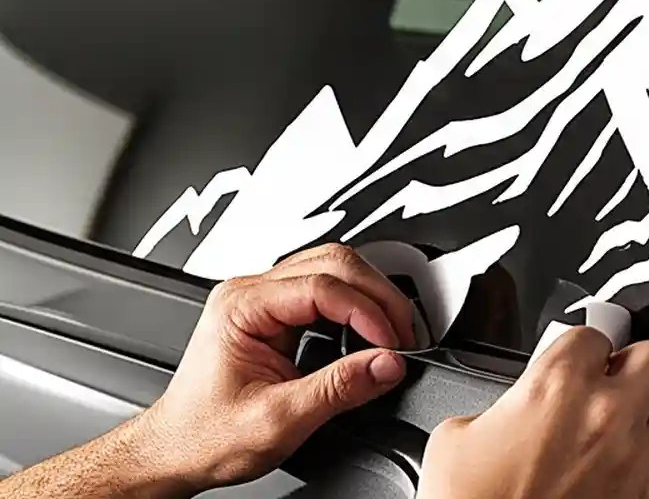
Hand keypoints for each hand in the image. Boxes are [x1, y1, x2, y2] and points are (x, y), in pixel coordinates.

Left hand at [139, 244, 417, 491]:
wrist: (176, 452)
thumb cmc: (206, 436)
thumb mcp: (278, 421)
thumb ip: (338, 389)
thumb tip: (387, 364)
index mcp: (240, 308)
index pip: (321, 287)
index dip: (367, 312)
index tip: (393, 343)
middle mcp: (249, 293)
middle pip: (333, 263)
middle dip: (379, 296)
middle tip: (405, 335)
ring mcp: (262, 300)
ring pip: (334, 268)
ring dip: (372, 297)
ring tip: (394, 333)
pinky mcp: (276, 313)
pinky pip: (327, 289)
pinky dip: (358, 306)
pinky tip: (371, 331)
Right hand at [421, 327, 648, 498]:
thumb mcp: (456, 439)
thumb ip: (497, 408)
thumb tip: (510, 412)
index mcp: (556, 384)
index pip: (592, 333)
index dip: (583, 347)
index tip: (578, 359)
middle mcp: (606, 414)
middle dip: (636, 363)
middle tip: (619, 376)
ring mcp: (635, 457)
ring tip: (648, 407)